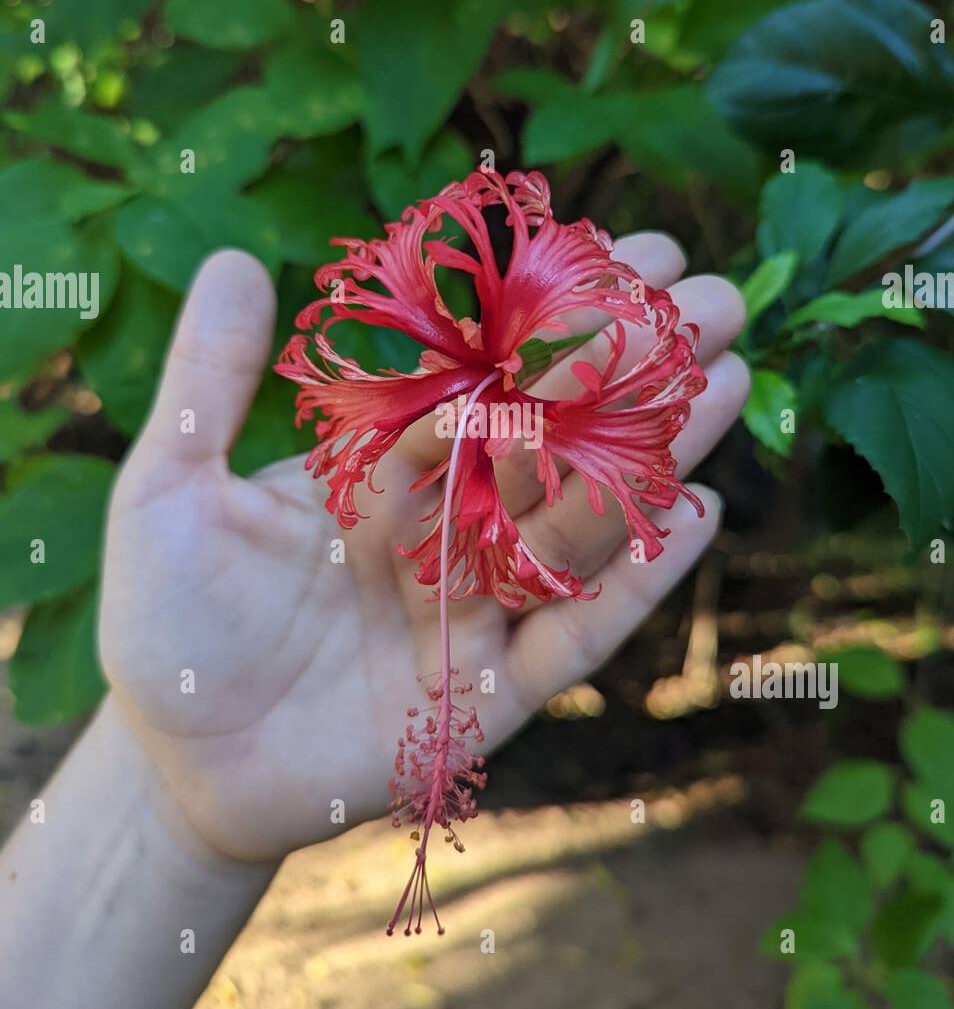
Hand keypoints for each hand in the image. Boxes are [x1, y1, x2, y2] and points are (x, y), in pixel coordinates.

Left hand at [99, 239, 746, 863]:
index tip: (630, 247)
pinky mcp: (491, 695)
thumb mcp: (172, 489)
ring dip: (656, 455)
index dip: (558, 316)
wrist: (179, 761)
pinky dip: (634, 583)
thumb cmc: (170, 622)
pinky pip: (574, 633)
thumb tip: (231, 259)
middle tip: (720, 297)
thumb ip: (208, 383)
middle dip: (638, 369)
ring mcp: (477, 611)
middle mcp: (449, 530)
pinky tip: (698, 514)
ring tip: (729, 379)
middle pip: (560, 440)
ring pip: (582, 524)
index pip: (493, 379)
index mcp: (390, 471)